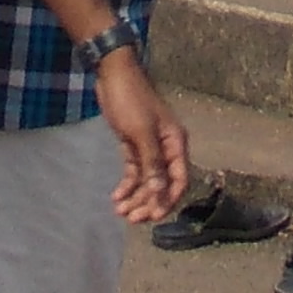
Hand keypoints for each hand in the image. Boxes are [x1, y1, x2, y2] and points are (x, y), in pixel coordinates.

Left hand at [93, 48, 190, 224]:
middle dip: (148, 202)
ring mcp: (149, 147)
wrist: (112, 74)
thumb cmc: (130, 100)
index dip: (168, 200)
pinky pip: (134, 172)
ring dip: (135, 197)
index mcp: (175, 143)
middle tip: (131, 218)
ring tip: (120, 211)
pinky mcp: (133, 145)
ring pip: (147, 180)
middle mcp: (166, 148)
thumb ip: (152, 164)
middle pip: (162, 184)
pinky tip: (116, 197)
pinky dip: (127, 185)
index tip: (153, 215)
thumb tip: (161, 194)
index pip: (179, 180)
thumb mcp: (141, 132)